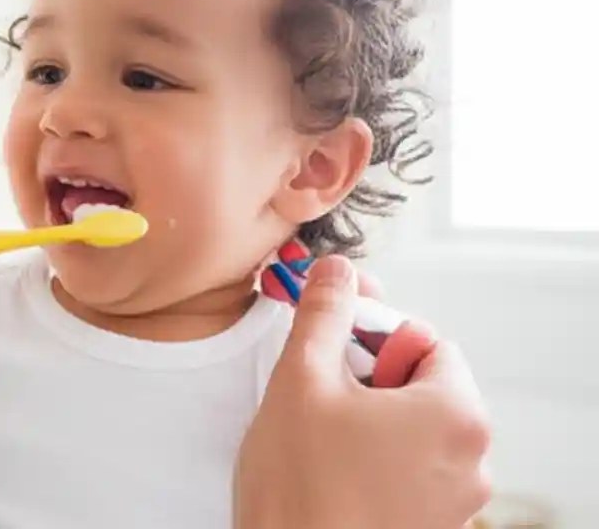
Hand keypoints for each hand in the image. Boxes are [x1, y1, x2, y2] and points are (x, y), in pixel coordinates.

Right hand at [237, 256, 491, 528]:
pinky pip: (409, 468)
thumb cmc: (302, 487)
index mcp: (455, 412)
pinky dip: (374, 457)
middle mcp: (471, 458)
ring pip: (413, 428)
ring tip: (321, 434)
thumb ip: (324, 313)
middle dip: (368, 376)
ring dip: (369, 417)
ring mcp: (455, 499)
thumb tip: (336, 270)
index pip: (423, 338)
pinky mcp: (430, 525)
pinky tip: (331, 468)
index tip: (330, 342)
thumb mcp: (302, 378)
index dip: (371, 333)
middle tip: (319, 389)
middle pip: (421, 382)